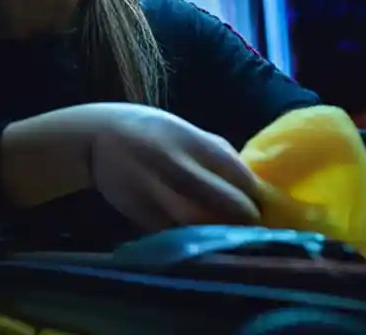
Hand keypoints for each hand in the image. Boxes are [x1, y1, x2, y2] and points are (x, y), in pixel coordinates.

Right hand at [90, 105, 264, 231]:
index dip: (258, 194)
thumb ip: (217, 152)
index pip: (238, 173)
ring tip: (232, 235)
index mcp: (192, 139)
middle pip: (226, 202)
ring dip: (220, 232)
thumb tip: (252, 181)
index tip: (267, 204)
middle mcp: (174, 163)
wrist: (97, 138)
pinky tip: (201, 237)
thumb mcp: (185, 129)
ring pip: (201, 222)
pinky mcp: (139, 211)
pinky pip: (174, 231)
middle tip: (255, 225)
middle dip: (246, 218)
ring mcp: (155, 190)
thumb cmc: (151, 131)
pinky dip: (191, 237)